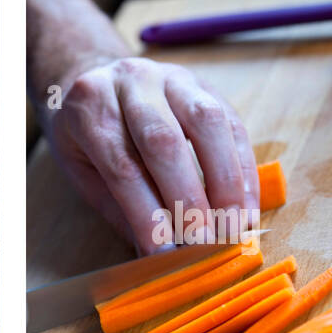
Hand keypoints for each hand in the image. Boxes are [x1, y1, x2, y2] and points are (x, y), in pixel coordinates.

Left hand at [45, 57, 260, 254]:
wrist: (99, 77)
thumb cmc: (88, 135)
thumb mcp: (85, 170)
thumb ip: (119, 208)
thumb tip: (157, 256)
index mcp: (91, 104)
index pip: (122, 165)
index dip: (146, 214)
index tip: (163, 254)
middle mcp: (133, 80)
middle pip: (164, 141)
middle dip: (188, 199)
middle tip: (204, 243)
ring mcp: (173, 76)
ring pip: (207, 122)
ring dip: (226, 182)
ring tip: (233, 226)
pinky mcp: (206, 85)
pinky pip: (233, 124)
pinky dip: (244, 170)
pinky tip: (247, 206)